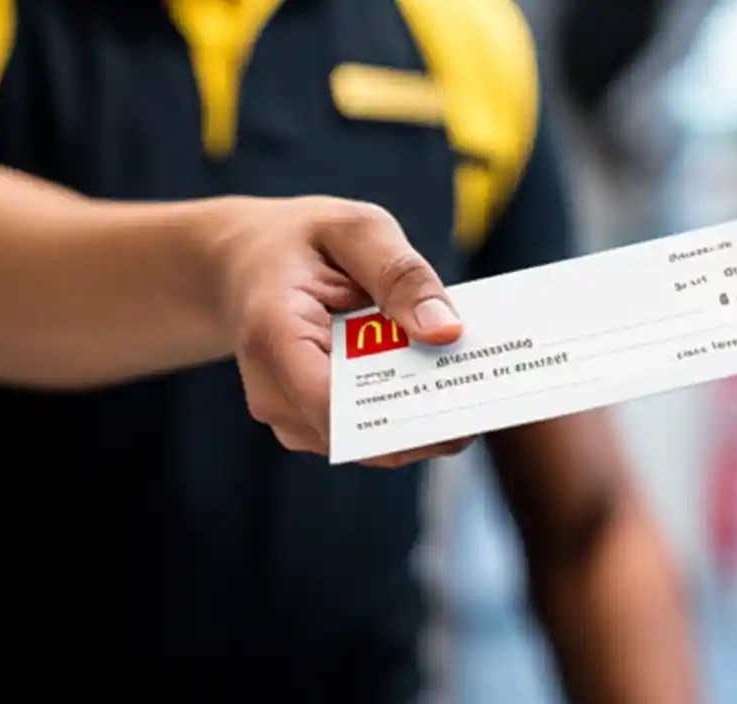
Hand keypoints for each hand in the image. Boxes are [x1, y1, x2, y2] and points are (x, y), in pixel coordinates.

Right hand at [206, 195, 474, 466]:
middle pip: (363, 433)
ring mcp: (290, 414)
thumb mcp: (354, 229)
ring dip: (424, 418)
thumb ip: (400, 274)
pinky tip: (444, 385)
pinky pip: (370, 431)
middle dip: (429, 419)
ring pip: (373, 442)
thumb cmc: (300, 240)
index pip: (336, 406)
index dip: (404, 417)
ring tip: (475, 385)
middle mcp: (274, 390)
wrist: (244, 261)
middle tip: (493, 396)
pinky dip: (408, 412)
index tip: (467, 409)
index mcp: (274, 335)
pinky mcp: (312, 423)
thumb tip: (446, 331)